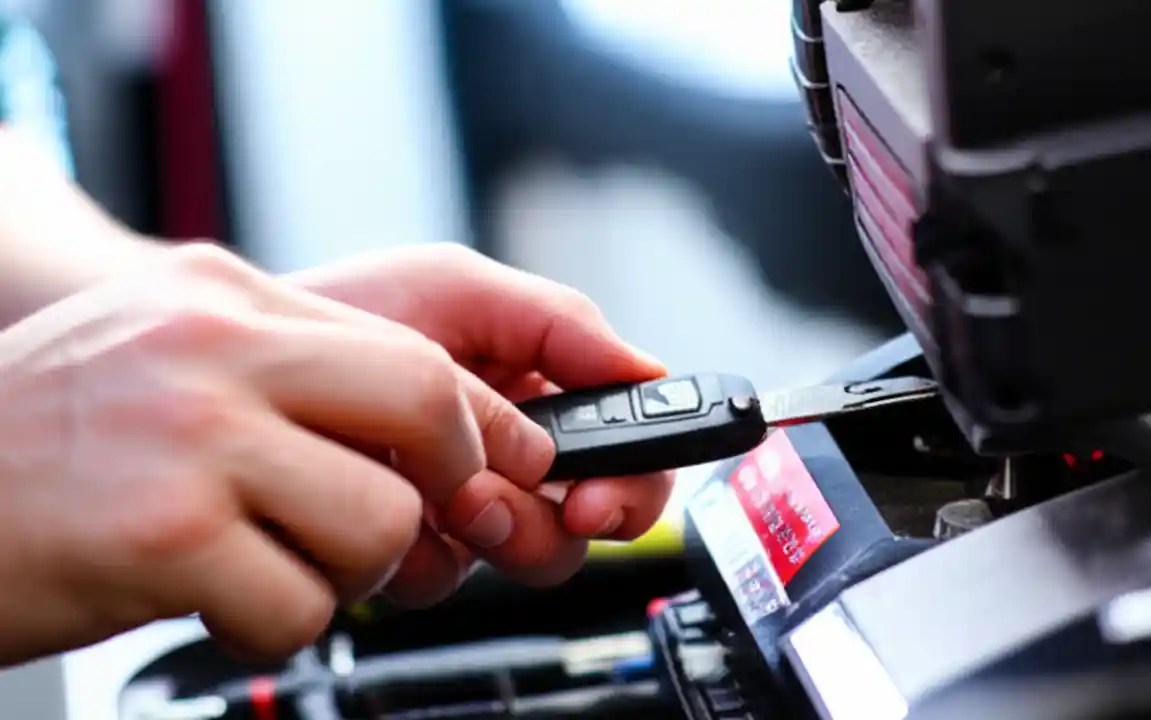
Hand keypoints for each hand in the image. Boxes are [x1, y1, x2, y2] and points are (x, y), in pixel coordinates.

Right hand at [0, 244, 551, 664]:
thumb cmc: (42, 444)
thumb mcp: (161, 355)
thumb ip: (280, 367)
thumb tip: (418, 413)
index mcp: (222, 297)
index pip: (409, 349)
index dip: (474, 423)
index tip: (491, 468)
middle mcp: (212, 349)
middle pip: (426, 404)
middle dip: (446, 483)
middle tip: (413, 523)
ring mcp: (188, 438)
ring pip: (378, 518)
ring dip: (352, 569)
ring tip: (280, 566)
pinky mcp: (161, 535)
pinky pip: (300, 602)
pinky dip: (281, 623)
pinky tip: (221, 601)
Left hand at [290, 244, 673, 602]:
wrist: (245, 368)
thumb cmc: (342, 312)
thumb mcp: (456, 287)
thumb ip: (559, 321)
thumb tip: (647, 368)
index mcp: (543, 390)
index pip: (632, 447)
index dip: (634, 477)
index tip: (599, 491)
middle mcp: (515, 454)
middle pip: (594, 514)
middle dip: (564, 514)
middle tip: (514, 495)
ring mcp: (467, 505)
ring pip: (531, 554)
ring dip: (497, 527)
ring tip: (447, 488)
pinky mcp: (414, 546)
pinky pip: (450, 576)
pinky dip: (426, 548)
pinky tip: (393, 501)